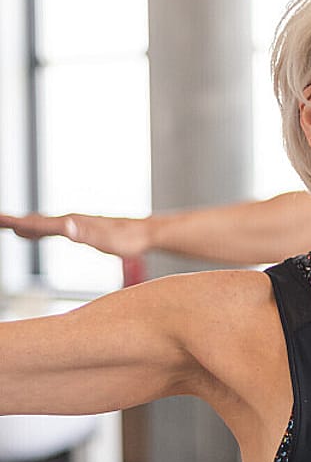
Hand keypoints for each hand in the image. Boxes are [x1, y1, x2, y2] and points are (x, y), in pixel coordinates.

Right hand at [0, 211, 149, 256]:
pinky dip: (35, 229)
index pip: (39, 224)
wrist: (145, 233)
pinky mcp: (80, 229)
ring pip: (42, 223)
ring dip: (21, 224)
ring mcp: (75, 223)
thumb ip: (86, 234)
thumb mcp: (107, 241)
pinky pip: (51, 228)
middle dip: (13, 222)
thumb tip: (66, 227)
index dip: (18, 223)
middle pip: (36, 221)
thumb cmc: (128, 240)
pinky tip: (31, 233)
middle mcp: (71, 220)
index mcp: (73, 223)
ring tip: (4, 225)